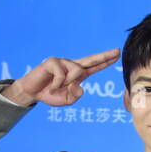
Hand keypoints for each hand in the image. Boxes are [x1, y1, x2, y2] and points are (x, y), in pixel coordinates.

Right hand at [2, 49, 119, 107]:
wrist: (33, 92)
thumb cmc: (51, 95)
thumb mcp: (67, 100)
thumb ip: (76, 95)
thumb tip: (80, 86)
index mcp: (78, 74)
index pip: (94, 67)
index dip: (105, 61)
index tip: (116, 54)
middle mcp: (72, 66)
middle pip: (91, 60)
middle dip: (104, 56)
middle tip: (117, 51)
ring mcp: (63, 62)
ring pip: (76, 71)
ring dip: (67, 83)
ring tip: (57, 87)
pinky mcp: (53, 61)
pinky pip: (62, 75)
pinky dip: (57, 84)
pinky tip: (51, 86)